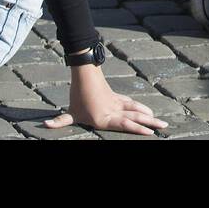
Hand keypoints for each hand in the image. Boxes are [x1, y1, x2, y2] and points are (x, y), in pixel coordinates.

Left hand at [46, 65, 166, 134]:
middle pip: (135, 117)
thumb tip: (44, 126)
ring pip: (136, 110)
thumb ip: (60, 121)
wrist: (85, 75)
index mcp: (104, 117)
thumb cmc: (77, 96)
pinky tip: (146, 111)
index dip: (138, 129)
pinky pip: (132, 104)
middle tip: (164, 126)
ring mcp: (117, 104)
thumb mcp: (70, 112)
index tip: (150, 132)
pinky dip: (140, 108)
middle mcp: (114, 111)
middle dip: (150, 123)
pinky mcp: (117, 99)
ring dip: (148, 115)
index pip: (124, 124)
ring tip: (160, 121)